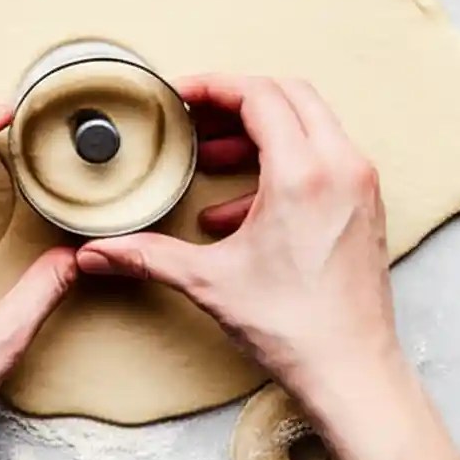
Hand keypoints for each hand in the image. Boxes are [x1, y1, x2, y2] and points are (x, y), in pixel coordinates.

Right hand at [76, 76, 459, 459]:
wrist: (352, 371)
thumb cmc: (294, 328)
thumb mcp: (209, 282)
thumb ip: (147, 256)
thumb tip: (94, 252)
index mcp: (304, 173)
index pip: (259, 95)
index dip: (213, 87)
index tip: (180, 95)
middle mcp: (342, 167)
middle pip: (289, 95)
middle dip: (236, 101)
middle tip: (193, 118)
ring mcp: (360, 185)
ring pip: (309, 124)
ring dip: (257, 132)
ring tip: (208, 157)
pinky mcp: (365, 206)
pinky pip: (322, 159)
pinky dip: (280, 165)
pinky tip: (236, 207)